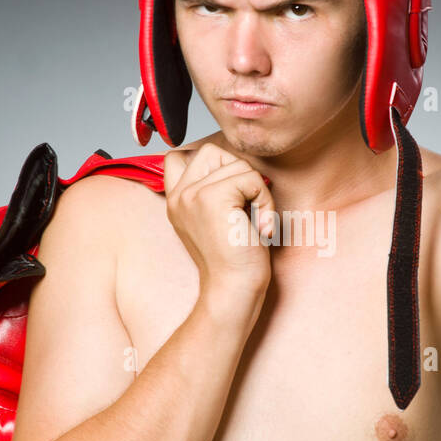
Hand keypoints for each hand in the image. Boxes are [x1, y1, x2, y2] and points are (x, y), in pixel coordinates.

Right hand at [163, 142, 276, 298]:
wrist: (233, 288)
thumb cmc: (234, 260)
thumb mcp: (214, 220)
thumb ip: (211, 191)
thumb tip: (235, 164)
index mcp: (175, 201)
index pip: (179, 155)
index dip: (210, 165)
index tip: (228, 195)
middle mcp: (179, 195)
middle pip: (213, 152)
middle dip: (237, 173)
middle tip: (245, 208)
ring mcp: (192, 194)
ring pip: (237, 164)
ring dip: (257, 191)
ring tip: (255, 220)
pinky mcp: (212, 197)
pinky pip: (252, 178)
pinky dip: (265, 201)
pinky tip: (261, 227)